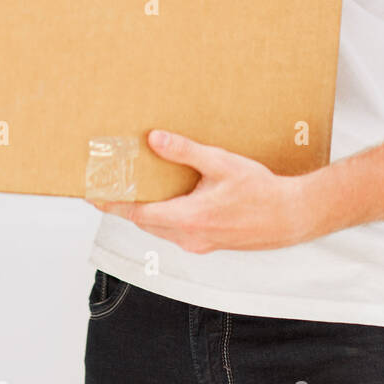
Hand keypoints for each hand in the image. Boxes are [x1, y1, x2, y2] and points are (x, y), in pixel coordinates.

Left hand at [91, 129, 313, 252]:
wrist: (290, 216)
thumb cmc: (260, 190)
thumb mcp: (221, 163)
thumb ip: (186, 152)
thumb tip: (154, 139)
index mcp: (189, 218)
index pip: (139, 214)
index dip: (114, 205)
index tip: (93, 196)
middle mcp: (190, 236)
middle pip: (146, 222)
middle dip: (127, 206)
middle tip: (110, 186)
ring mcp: (199, 243)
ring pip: (161, 228)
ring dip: (147, 211)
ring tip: (137, 188)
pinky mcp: (209, 243)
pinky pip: (177, 231)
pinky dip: (165, 216)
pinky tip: (170, 198)